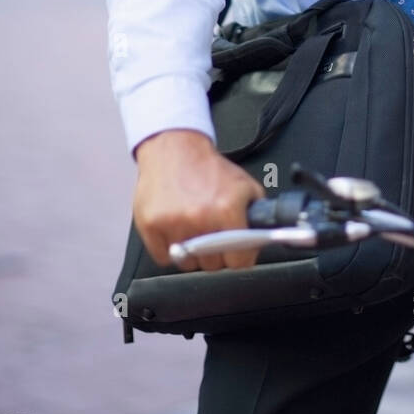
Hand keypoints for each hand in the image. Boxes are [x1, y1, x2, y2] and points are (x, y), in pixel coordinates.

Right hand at [133, 129, 266, 271]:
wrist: (174, 148)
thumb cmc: (207, 168)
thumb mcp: (244, 184)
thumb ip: (257, 213)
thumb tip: (263, 237)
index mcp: (226, 208)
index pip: (239, 261)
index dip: (240, 257)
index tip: (237, 252)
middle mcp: (200, 218)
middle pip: (212, 265)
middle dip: (215, 253)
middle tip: (212, 233)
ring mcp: (173, 223)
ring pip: (187, 264)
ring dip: (191, 252)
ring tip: (193, 228)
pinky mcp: (151, 225)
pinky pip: (164, 257)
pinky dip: (170, 249)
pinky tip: (176, 228)